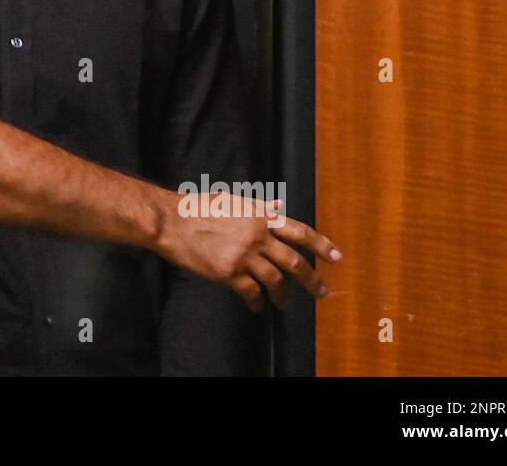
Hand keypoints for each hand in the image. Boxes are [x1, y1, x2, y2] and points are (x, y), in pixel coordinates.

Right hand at [155, 191, 341, 310]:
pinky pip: (251, 293)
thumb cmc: (196, 207)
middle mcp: (257, 236)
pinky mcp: (228, 273)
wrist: (170, 222)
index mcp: (259, 216)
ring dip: (283, 295)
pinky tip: (258, 306)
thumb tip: (279, 208)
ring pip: (275, 281)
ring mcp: (243, 256)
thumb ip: (257, 206)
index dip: (321, 245)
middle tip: (321, 291)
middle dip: (312, 279)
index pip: (299, 232)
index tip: (337, 258)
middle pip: (294, 262)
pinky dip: (257, 302)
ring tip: (285, 303)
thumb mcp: (231, 200)